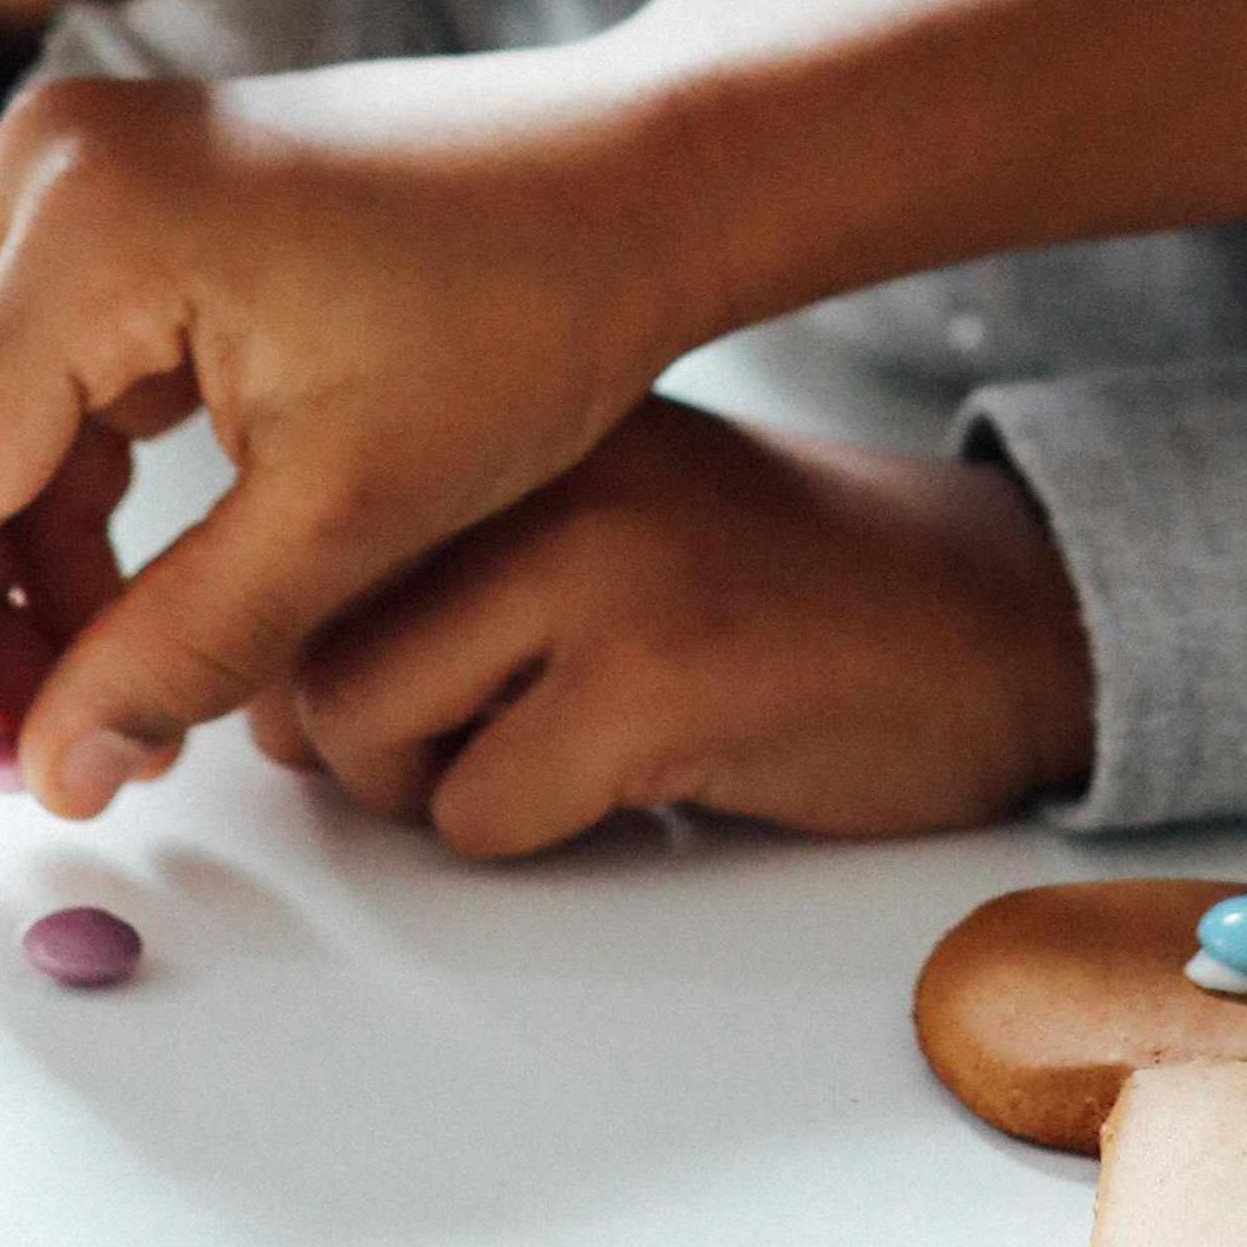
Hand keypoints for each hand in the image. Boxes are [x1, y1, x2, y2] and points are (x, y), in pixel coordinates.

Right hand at [0, 56, 687, 802]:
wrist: (635, 179)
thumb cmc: (530, 311)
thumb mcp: (355, 509)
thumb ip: (184, 647)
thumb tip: (50, 774)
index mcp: (90, 221)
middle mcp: (48, 168)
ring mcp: (76, 176)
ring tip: (59, 720)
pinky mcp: (118, 210)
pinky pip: (29, 384)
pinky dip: (51, 510)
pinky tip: (105, 626)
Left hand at [250, 397, 1094, 848]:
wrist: (989, 619)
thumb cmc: (771, 587)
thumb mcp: (592, 523)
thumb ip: (433, 573)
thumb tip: (257, 699)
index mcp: (518, 414)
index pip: (298, 534)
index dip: (303, 647)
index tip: (377, 681)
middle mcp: (546, 462)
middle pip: (305, 640)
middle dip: (356, 738)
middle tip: (481, 731)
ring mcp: (604, 566)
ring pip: (363, 727)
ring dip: (433, 787)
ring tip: (555, 744)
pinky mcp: (658, 683)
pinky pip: (481, 814)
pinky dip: (540, 832)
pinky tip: (642, 774)